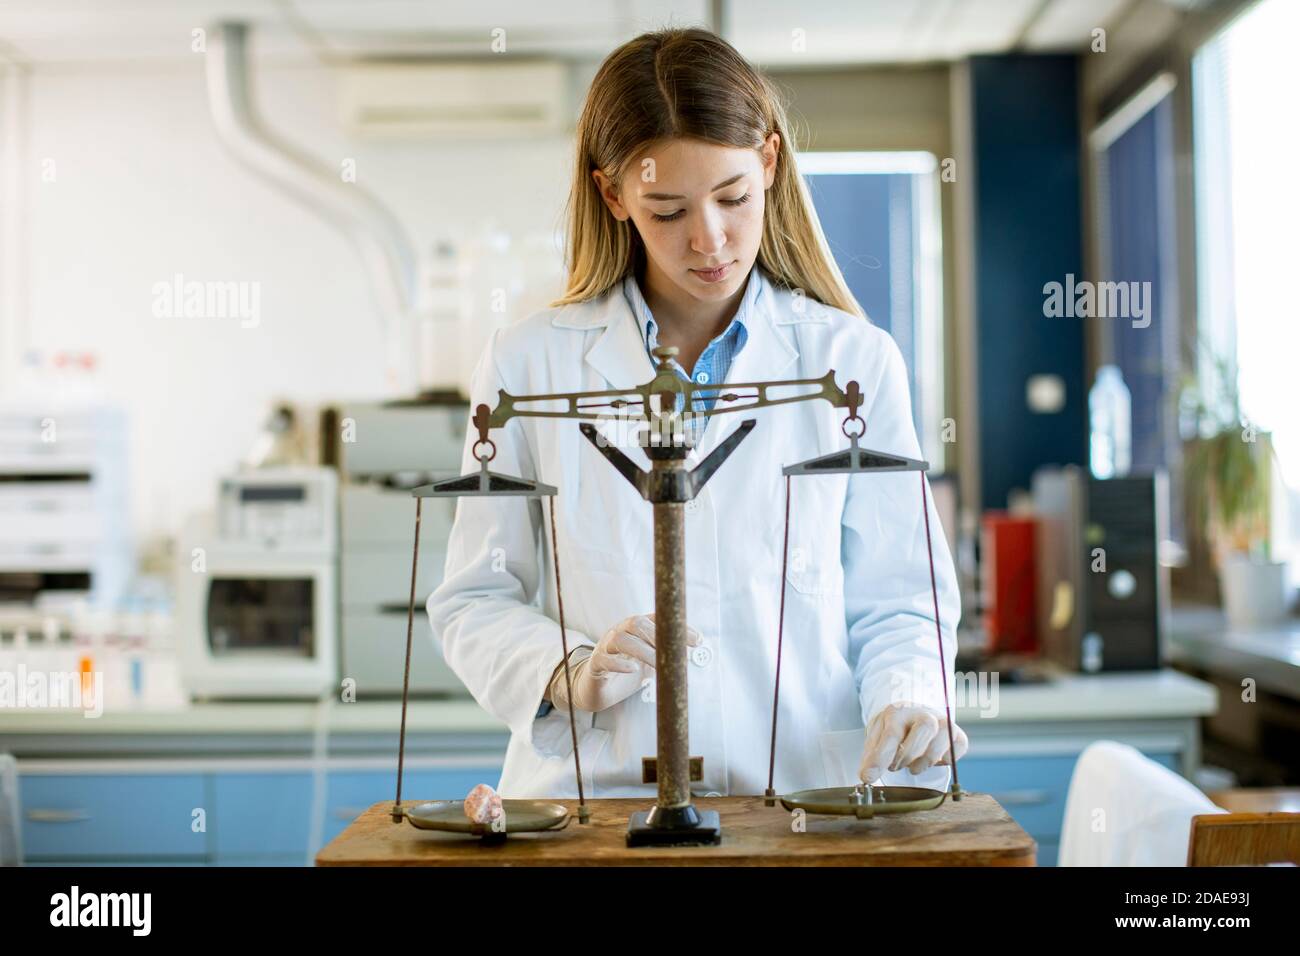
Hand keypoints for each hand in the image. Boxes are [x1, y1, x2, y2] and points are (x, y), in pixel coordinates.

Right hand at [549, 613, 701, 712]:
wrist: (595, 688)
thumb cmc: (626, 673)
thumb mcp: (650, 664)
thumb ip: (667, 660)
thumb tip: (691, 664)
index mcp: (635, 629)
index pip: (656, 620)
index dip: (676, 627)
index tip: (698, 641)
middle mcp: (620, 632)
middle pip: (636, 623)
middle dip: (658, 635)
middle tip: (676, 652)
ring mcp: (605, 646)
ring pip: (621, 639)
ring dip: (642, 650)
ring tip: (657, 665)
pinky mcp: (595, 664)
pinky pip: (604, 659)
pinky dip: (618, 663)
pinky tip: (632, 669)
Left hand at [859, 701, 967, 781]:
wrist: (915, 718)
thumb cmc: (896, 730)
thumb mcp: (878, 737)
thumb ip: (872, 756)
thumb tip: (866, 777)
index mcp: (899, 711)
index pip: (891, 734)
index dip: (879, 758)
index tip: (868, 776)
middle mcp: (924, 713)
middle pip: (922, 732)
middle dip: (905, 757)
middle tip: (895, 766)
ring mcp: (944, 724)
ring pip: (936, 749)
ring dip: (920, 764)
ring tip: (910, 763)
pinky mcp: (959, 737)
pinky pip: (952, 757)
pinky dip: (940, 764)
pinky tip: (929, 758)